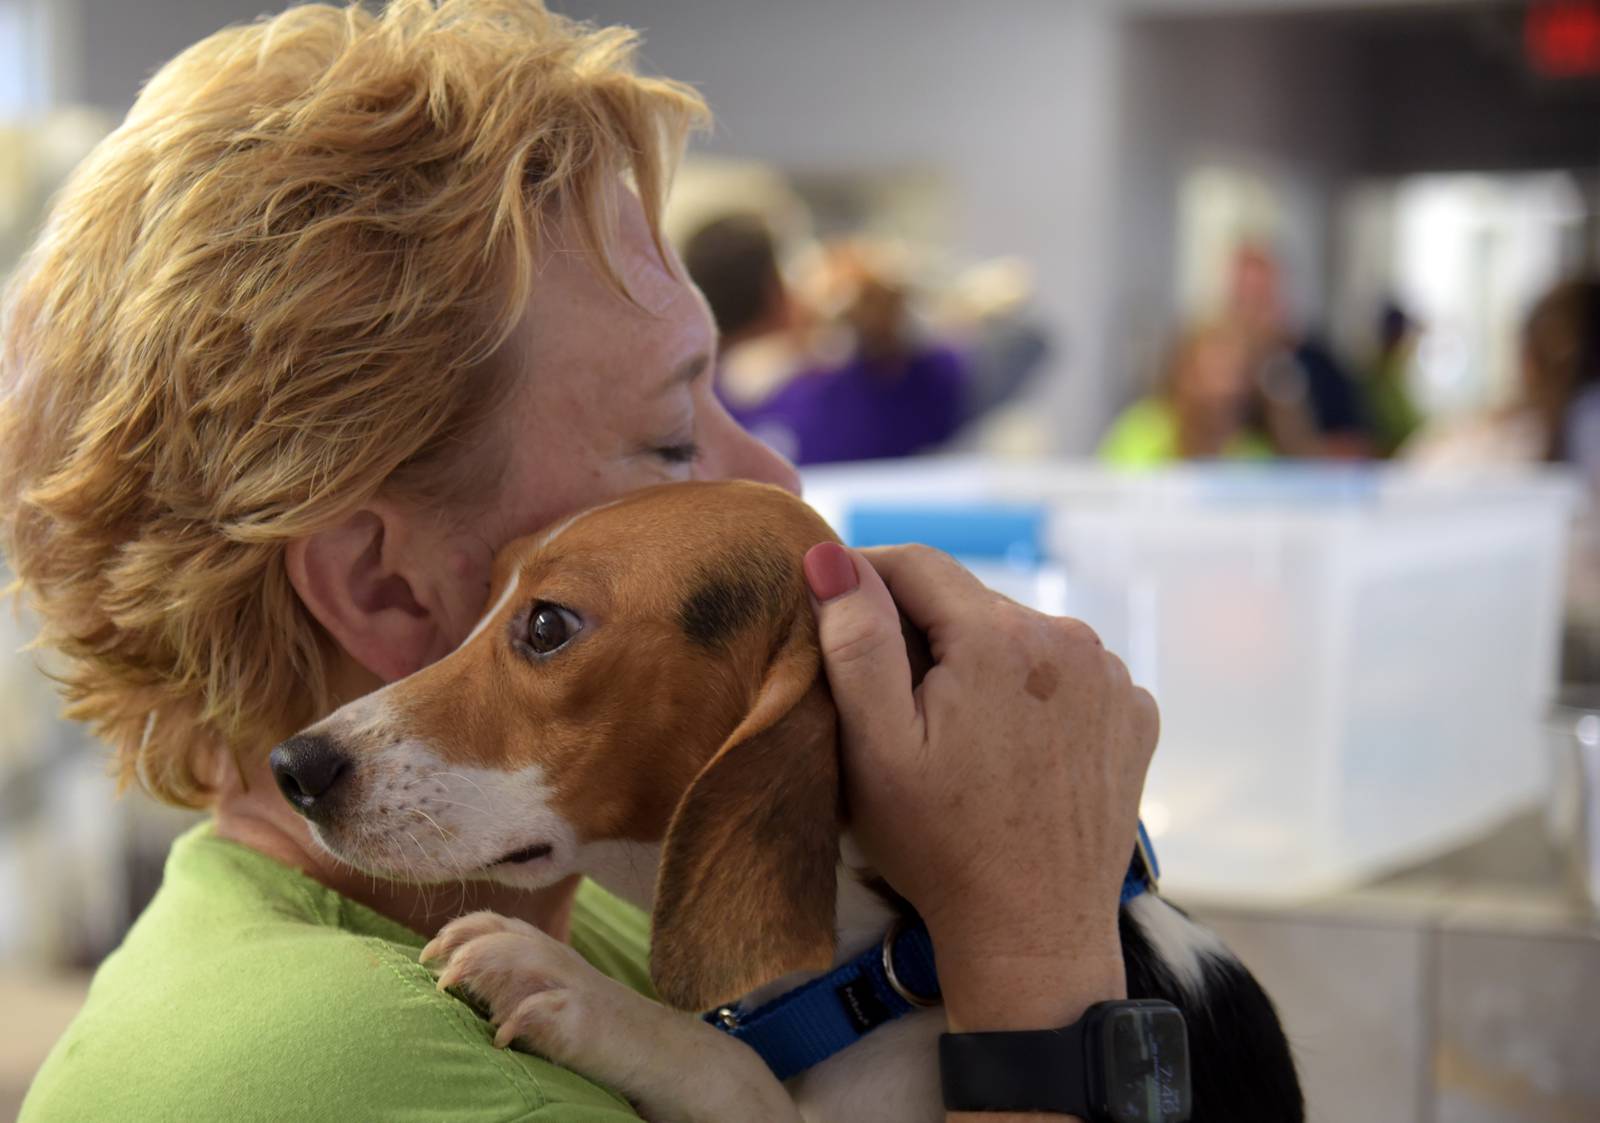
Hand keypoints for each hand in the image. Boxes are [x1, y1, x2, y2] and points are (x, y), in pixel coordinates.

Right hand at [804, 542, 1159, 1032]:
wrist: (1034, 934)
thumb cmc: (940, 845)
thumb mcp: (876, 747)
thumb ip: (856, 641)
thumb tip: (830, 556)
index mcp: (998, 637)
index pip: (918, 564)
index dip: (866, 573)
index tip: (835, 603)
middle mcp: (1069, 638)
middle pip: (971, 603)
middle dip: (925, 630)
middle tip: (888, 695)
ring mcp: (1112, 677)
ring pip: (1020, 637)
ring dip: (982, 660)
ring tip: (953, 728)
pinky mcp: (1134, 715)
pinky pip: (1068, 675)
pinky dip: (1034, 692)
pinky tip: (1010, 746)